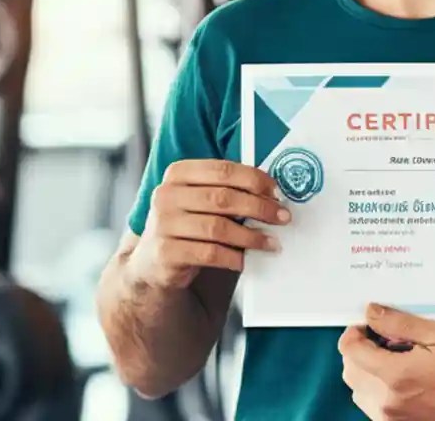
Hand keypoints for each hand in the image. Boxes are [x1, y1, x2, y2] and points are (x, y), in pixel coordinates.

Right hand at [127, 160, 290, 289]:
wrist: (151, 263)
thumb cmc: (187, 225)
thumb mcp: (198, 200)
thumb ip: (226, 191)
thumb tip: (271, 192)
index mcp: (178, 173)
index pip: (223, 170)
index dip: (255, 179)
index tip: (277, 191)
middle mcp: (166, 195)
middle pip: (224, 198)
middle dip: (260, 207)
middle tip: (282, 217)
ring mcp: (163, 224)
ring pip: (218, 228)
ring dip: (252, 236)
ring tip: (271, 242)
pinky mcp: (166, 253)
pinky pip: (209, 253)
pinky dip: (233, 257)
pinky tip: (245, 260)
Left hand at [339, 304, 434, 420]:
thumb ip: (400, 323)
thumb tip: (372, 313)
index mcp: (396, 375)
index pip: (350, 350)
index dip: (354, 333)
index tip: (366, 326)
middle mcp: (386, 400)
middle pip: (350, 369)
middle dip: (360, 350)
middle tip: (383, 340)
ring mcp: (389, 418)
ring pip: (357, 388)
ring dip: (366, 370)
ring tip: (393, 361)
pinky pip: (369, 404)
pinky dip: (375, 389)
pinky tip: (399, 380)